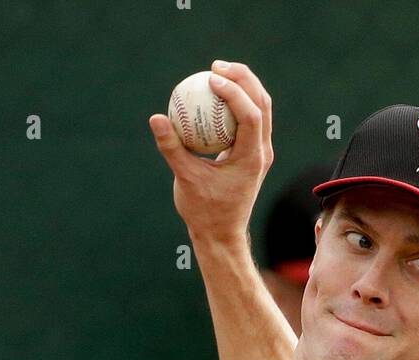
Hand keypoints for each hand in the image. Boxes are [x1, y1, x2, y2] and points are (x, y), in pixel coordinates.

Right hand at [148, 60, 273, 248]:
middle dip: (243, 78)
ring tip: (216, 72)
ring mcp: (259, 152)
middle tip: (215, 66)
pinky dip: (234, 103)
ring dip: (242, 86)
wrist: (220, 236)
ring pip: (260, 108)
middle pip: (262, 102)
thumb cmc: (204, 213)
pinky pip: (247, 119)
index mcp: (252, 159)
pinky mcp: (251, 153)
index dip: (234, 91)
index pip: (251, 114)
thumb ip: (172, 148)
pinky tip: (212, 94)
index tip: (210, 78)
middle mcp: (261, 152)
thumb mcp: (185, 180)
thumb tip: (156, 118)